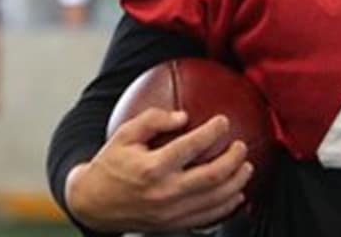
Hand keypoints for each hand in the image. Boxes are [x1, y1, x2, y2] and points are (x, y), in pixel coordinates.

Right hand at [66, 108, 252, 232]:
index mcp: (153, 168)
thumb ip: (152, 120)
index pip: (192, 146)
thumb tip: (183, 115)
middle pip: (212, 176)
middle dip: (234, 159)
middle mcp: (165, 192)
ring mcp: (171, 212)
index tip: (223, 121)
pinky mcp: (174, 225)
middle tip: (241, 146)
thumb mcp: (124, 135)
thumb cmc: (110, 165)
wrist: (93, 204)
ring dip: (237, 182)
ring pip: (216, 199)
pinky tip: (236, 194)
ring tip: (247, 167)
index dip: (213, 131)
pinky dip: (227, 206)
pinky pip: (208, 218)